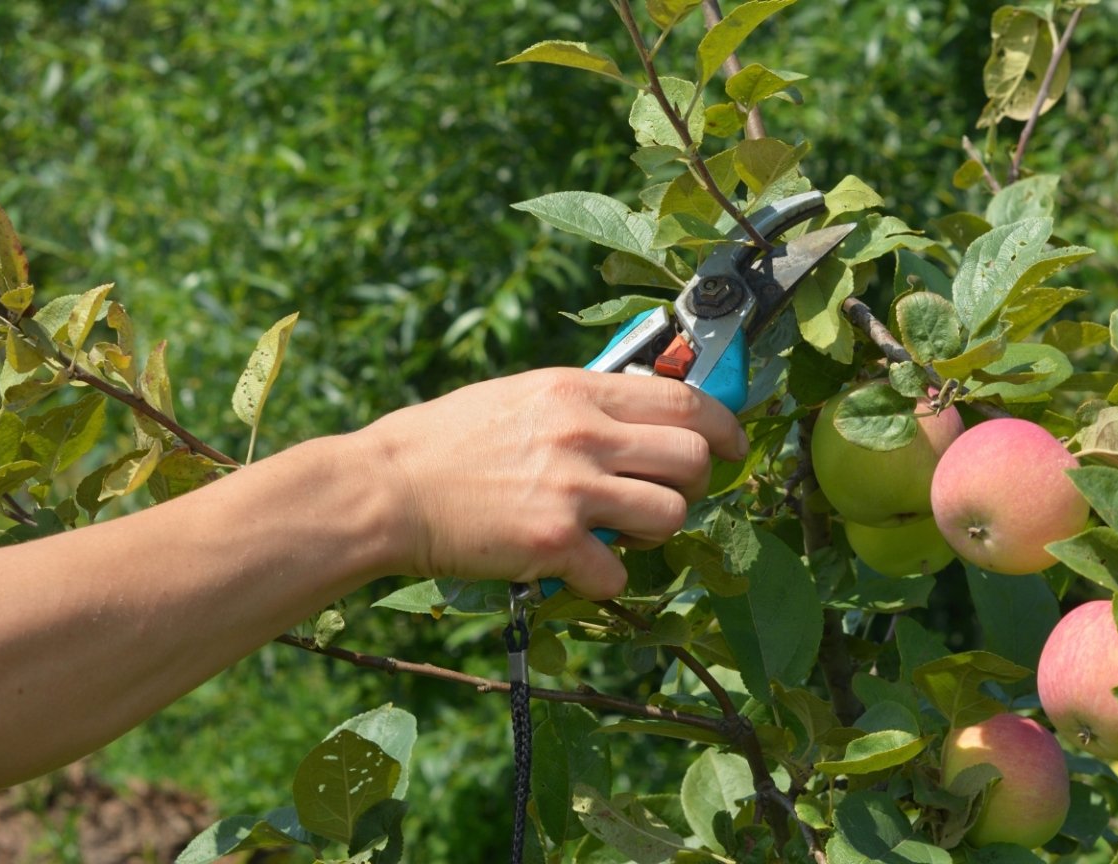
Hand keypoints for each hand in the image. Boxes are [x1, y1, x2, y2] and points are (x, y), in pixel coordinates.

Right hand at [352, 368, 747, 598]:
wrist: (385, 490)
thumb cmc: (444, 443)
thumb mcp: (520, 396)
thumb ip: (581, 405)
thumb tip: (637, 414)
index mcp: (576, 391)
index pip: (684, 400)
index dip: (723, 426)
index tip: (732, 445)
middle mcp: (584, 434)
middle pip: (692, 459)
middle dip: (692, 485)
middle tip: (660, 497)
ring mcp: (572, 489)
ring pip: (671, 515)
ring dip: (653, 532)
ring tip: (616, 533)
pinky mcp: (553, 543)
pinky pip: (619, 573)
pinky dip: (604, 579)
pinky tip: (573, 567)